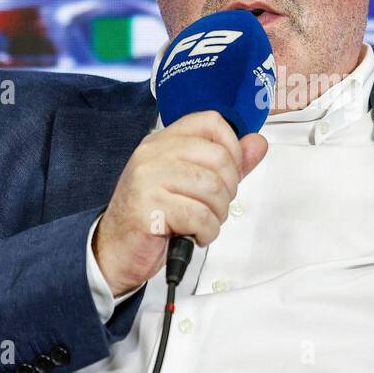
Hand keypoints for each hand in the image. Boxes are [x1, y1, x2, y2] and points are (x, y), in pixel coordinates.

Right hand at [91, 110, 268, 295]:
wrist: (116, 250)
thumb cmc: (154, 215)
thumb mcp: (192, 184)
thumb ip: (226, 163)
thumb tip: (257, 143)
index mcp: (163, 141)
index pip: (211, 122)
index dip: (232, 147)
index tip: (229, 172)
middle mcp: (153, 154)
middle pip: (218, 157)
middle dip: (228, 190)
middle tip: (214, 206)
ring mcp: (147, 178)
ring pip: (212, 188)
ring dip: (217, 214)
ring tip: (202, 222)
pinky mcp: (148, 208)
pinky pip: (199, 216)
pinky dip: (206, 232)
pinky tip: (194, 234)